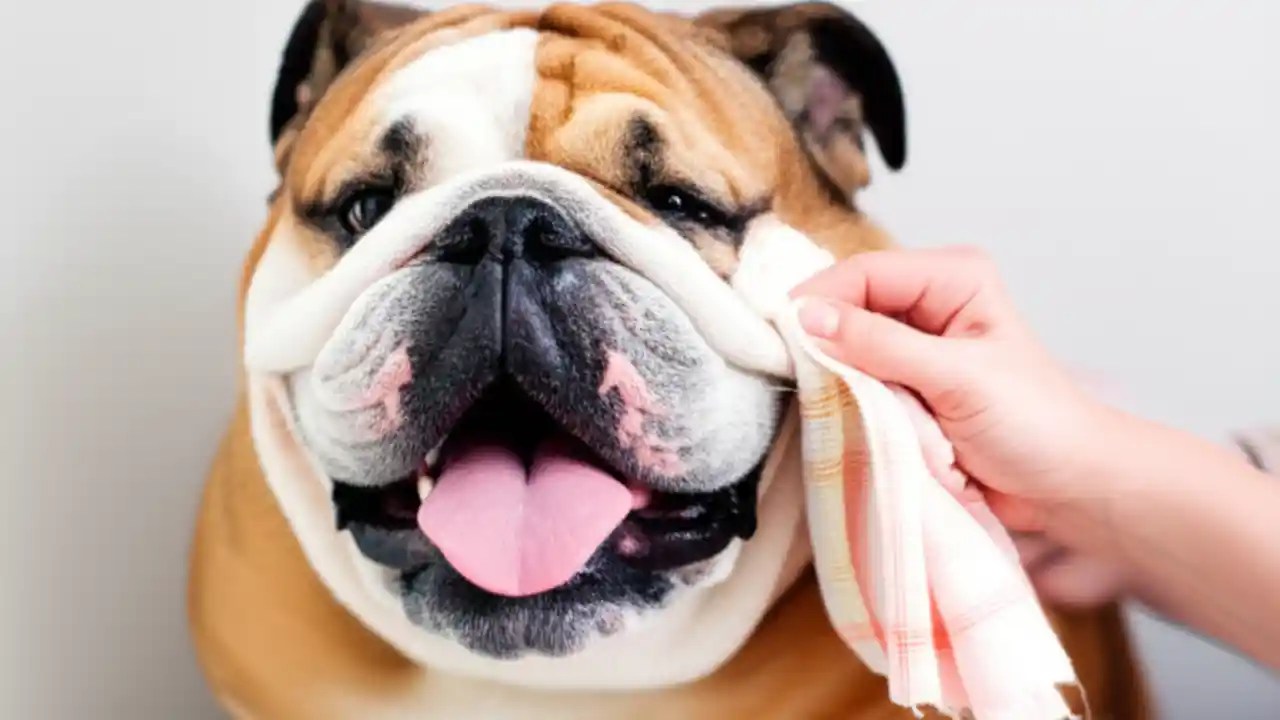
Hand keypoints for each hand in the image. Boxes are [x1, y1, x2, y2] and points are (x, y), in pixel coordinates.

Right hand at [789, 247, 1127, 604]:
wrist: (1069, 488)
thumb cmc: (1036, 425)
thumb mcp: (956, 378)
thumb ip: (881, 345)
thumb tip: (807, 317)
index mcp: (953, 277)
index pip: (865, 272)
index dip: (820, 298)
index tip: (779, 336)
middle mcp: (930, 301)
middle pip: (849, 304)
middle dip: (821, 334)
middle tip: (785, 368)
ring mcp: (915, 346)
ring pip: (847, 344)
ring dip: (832, 371)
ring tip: (809, 393)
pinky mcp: (906, 385)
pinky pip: (856, 380)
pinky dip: (844, 396)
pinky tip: (832, 409)